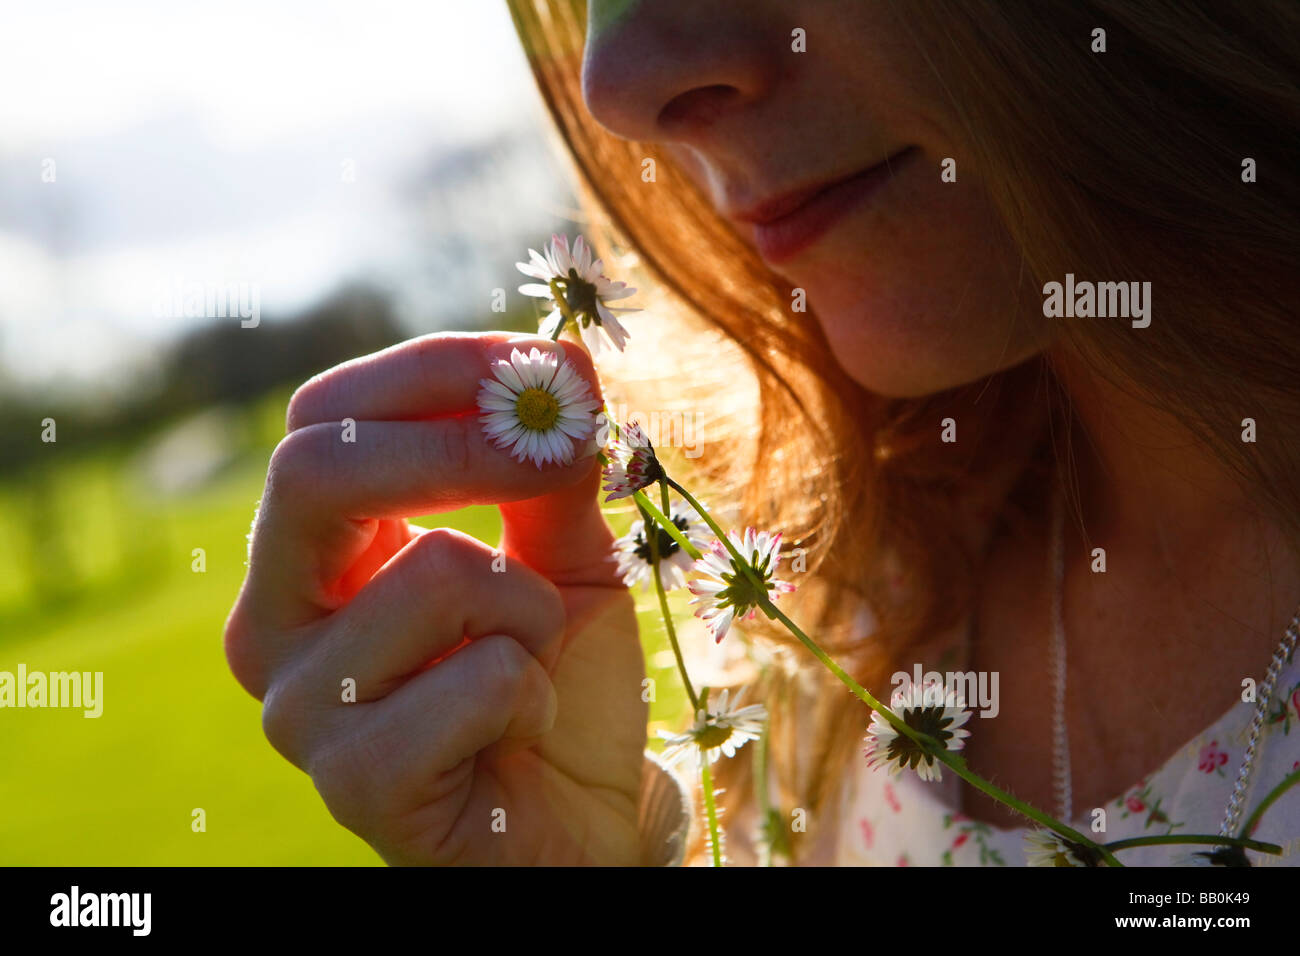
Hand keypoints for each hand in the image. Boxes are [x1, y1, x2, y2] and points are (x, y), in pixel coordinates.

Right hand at [224, 332, 645, 864]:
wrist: (581, 815)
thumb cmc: (555, 678)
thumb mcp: (561, 556)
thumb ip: (549, 473)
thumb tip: (561, 371)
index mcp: (311, 552)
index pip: (326, 418)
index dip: (437, 372)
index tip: (546, 368)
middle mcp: (274, 621)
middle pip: (314, 470)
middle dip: (463, 445)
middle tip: (564, 449)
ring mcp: (301, 707)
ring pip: (434, 574)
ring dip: (533, 607)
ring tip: (530, 661)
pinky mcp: (353, 783)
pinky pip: (475, 679)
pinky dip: (531, 691)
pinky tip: (520, 728)